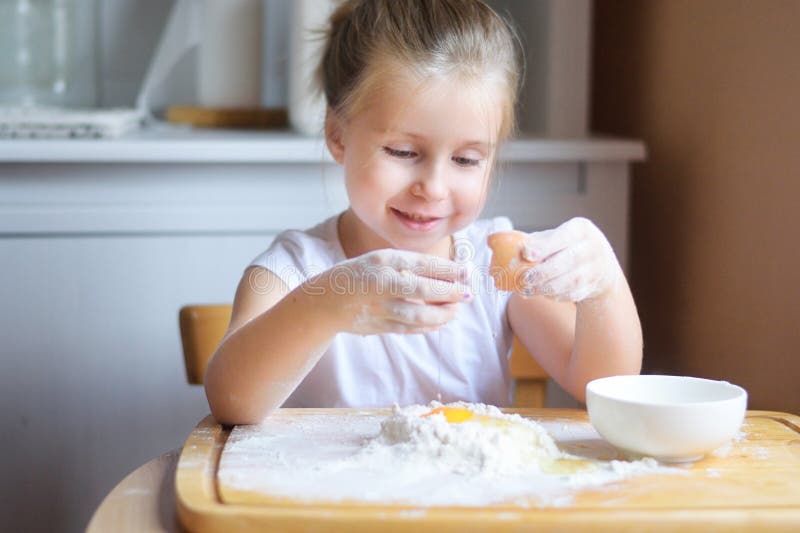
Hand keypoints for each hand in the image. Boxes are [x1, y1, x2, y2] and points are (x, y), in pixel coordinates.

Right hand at [315, 249, 470, 334]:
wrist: (324, 302)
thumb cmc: (360, 274)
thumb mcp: (382, 260)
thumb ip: (412, 264)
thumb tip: (451, 272)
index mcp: (382, 264)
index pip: (421, 266)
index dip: (447, 271)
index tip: (467, 272)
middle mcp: (380, 286)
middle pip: (422, 291)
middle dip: (449, 293)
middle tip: (468, 294)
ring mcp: (378, 310)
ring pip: (417, 315)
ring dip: (442, 314)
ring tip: (456, 309)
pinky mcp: (379, 328)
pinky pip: (409, 329)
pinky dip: (428, 326)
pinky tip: (441, 321)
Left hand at [518, 217, 622, 302]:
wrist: (600, 264)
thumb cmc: (566, 246)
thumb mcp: (556, 236)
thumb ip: (535, 241)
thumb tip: (503, 245)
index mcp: (581, 229)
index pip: (564, 236)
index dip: (545, 246)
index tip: (526, 253)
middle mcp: (592, 248)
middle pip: (568, 261)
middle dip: (543, 272)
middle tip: (524, 278)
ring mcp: (595, 269)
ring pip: (570, 281)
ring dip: (546, 287)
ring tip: (528, 289)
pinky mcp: (592, 287)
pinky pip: (571, 294)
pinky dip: (554, 295)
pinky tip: (542, 293)